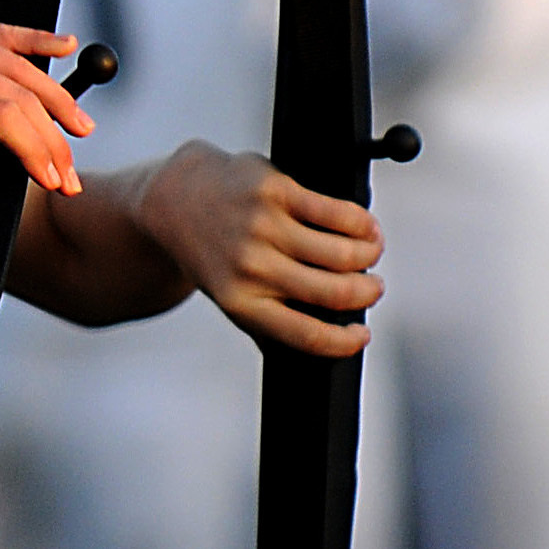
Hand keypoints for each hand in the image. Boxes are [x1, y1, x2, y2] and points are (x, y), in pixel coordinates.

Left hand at [0, 20, 93, 288]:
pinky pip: (2, 35)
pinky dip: (35, 41)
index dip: (36, 149)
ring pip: (18, 69)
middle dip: (51, 141)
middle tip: (71, 181)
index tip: (57, 184)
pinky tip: (67, 46)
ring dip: (55, 101)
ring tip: (82, 133)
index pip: (1, 118)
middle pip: (17, 97)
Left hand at [134, 142, 382, 356]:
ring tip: (371, 253)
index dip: (344, 341)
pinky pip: (335, 212)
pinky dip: (361, 223)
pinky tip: (366, 228)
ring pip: (341, 252)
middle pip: (333, 292)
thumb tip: (315, 357)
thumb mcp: (227, 297)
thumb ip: (265, 325)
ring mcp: (261, 226)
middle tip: (372, 287)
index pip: (306, 334)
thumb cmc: (212, 254)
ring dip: (368, 255)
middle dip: (366, 292)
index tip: (363, 335)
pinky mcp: (273, 191)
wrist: (175, 200)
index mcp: (239, 302)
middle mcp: (250, 267)